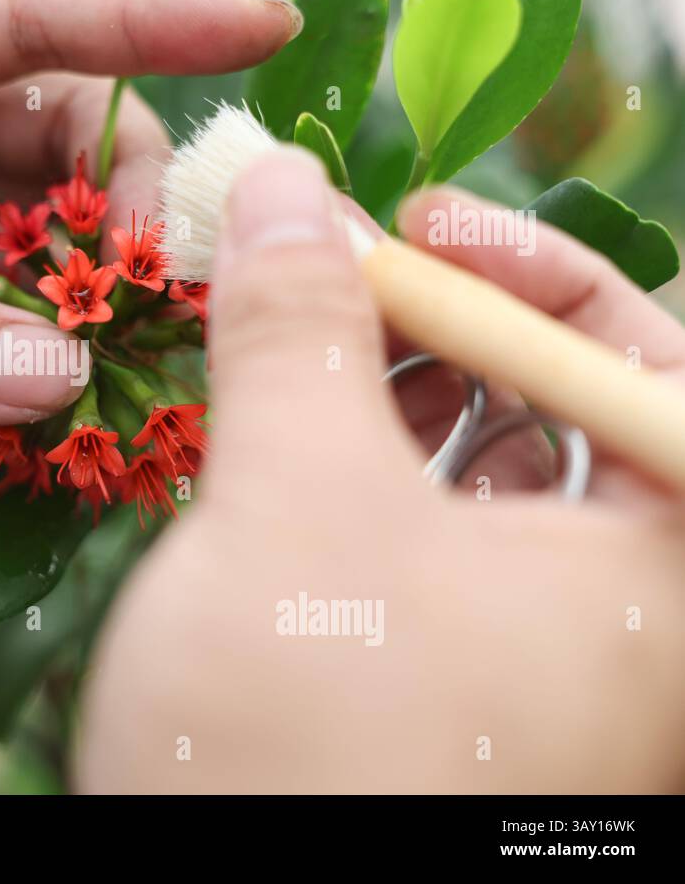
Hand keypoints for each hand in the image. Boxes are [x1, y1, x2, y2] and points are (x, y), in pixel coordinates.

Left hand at [0, 0, 300, 581]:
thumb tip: (62, 376)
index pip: (12, 11)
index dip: (144, 18)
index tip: (259, 28)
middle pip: (43, 122)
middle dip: (113, 198)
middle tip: (160, 291)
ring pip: (23, 212)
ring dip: (75, 277)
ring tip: (112, 350)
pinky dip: (23, 329)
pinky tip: (44, 379)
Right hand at [79, 150, 684, 792]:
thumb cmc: (307, 742)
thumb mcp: (296, 506)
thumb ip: (298, 330)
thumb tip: (282, 187)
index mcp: (665, 575)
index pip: (654, 362)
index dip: (535, 266)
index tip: (410, 224)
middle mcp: (630, 618)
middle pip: (567, 410)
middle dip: (443, 327)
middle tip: (330, 276)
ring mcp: (542, 661)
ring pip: (487, 478)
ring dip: (388, 394)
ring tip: (289, 352)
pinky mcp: (454, 686)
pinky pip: (429, 546)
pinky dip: (361, 474)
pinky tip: (281, 447)